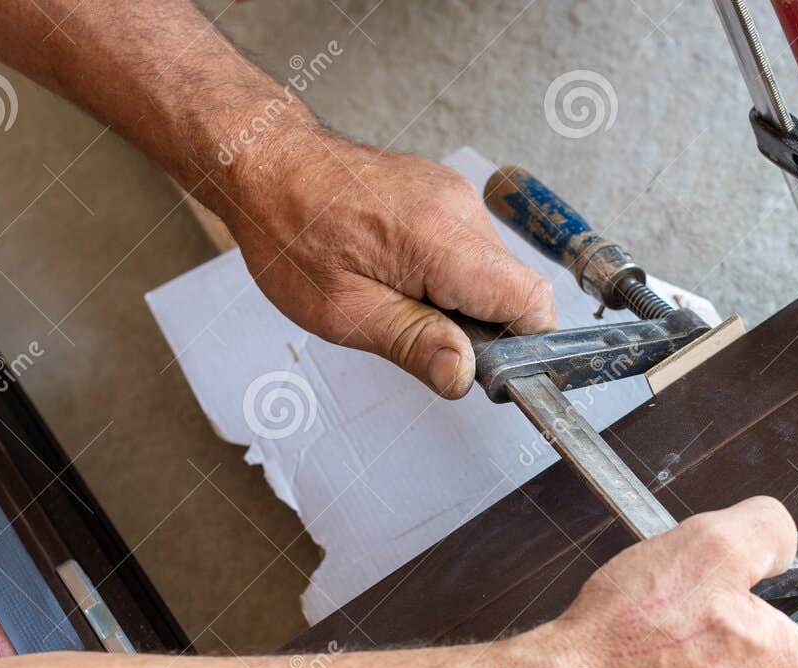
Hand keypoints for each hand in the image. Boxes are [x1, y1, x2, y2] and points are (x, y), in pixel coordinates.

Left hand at [221, 127, 557, 397]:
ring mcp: (457, 197)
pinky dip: (451, 276)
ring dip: (464, 302)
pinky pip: (474, 250)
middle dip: (484, 328)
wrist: (266, 160)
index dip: (522, 345)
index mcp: (440, 240)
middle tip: (418, 332)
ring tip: (401, 298)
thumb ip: (413, 344)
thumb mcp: (343, 311)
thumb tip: (464, 377)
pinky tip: (402, 274)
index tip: (485, 367)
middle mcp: (459, 209)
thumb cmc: (291, 233)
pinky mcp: (448, 195)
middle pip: (515, 291)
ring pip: (496, 273)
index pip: (531, 301)